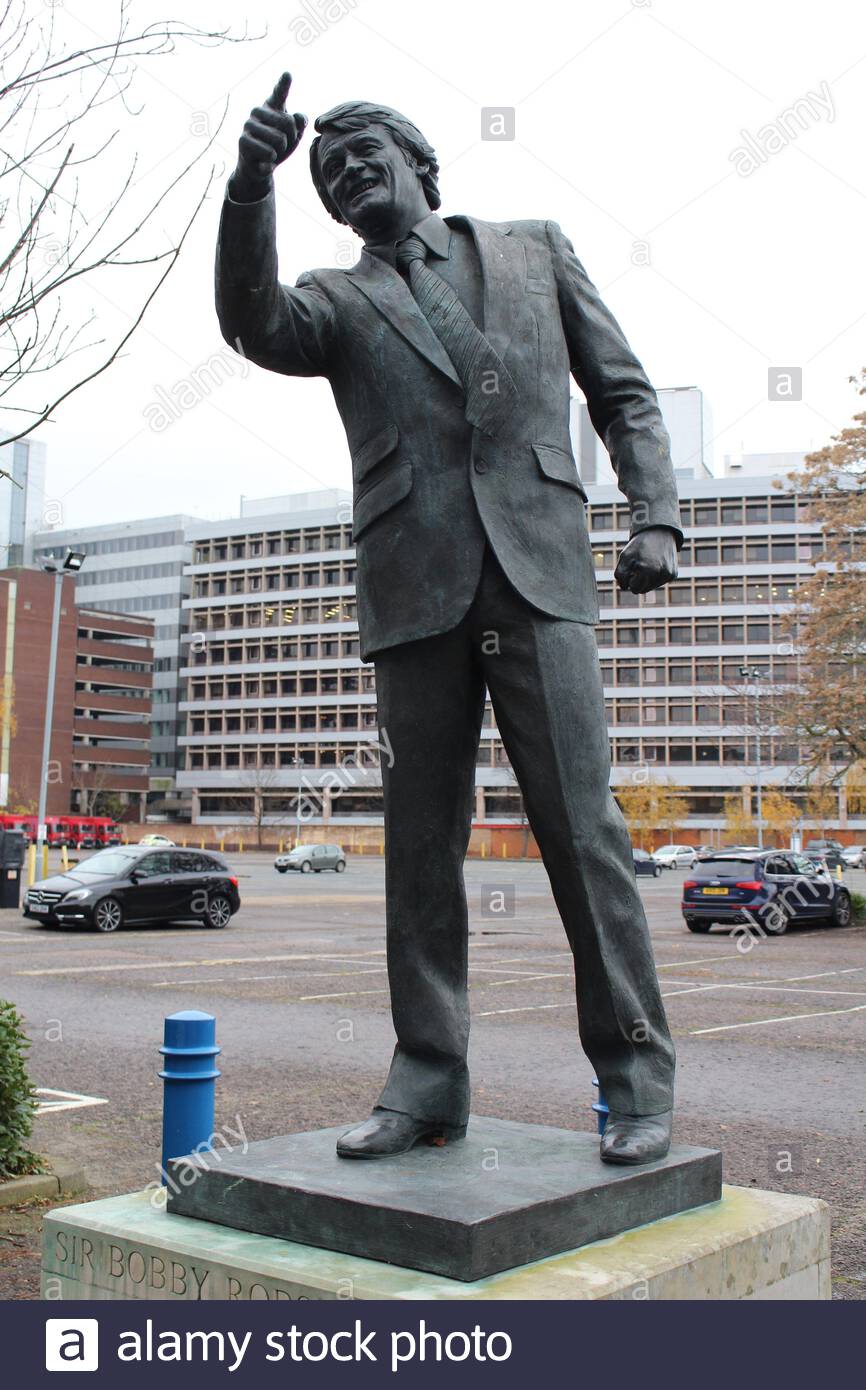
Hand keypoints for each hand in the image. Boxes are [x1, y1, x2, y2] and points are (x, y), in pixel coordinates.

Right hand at [233, 72, 306, 198]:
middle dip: (291, 139)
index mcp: (271, 106)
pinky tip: (263, 161)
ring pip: (279, 140)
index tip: (288, 75)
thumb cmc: (278, 147)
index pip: (279, 93)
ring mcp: (248, 124)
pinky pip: (269, 153)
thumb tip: (300, 118)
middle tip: (282, 145)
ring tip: (272, 152)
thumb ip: (299, 125)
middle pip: (288, 123)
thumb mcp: (293, 136)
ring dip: (280, 151)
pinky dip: (271, 161)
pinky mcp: (243, 140)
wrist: (259, 168)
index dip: (284, 84)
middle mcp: (258, 111)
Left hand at [614, 527, 677, 593]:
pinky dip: (655, 576)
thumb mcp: (624, 557)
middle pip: (643, 590)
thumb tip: (624, 588)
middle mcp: (660, 574)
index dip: (630, 579)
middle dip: (638, 581)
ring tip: (648, 563)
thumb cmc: (639, 545)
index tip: (632, 567)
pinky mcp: (673, 574)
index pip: (634, 589)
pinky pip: (660, 582)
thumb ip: (620, 575)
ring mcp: (668, 575)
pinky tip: (656, 564)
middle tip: (640, 565)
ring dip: (647, 579)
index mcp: (647, 571)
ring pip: (651, 587)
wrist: (658, 532)